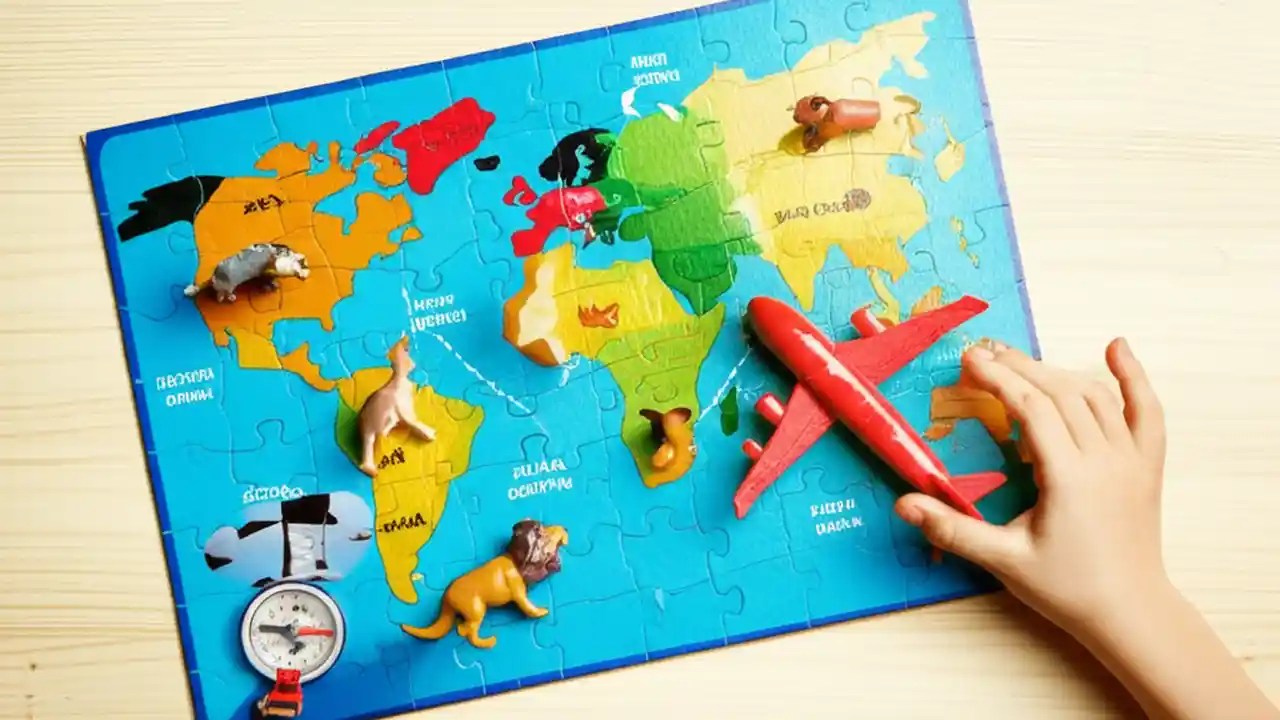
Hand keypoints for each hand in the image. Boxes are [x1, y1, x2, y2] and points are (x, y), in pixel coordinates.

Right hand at [895, 338, 1167, 633]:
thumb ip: (953, 529)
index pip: (1031, 408)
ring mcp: (1131, 459)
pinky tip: (1118, 348)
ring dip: (1054, 371)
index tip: (969, 361)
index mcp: (1070, 477)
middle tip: (982, 353)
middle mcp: (1105, 459)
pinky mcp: (1147, 465)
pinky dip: (1134, 376)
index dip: (998, 379)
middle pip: (1059, 392)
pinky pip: (1147, 411)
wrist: (1130, 612)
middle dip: (1018, 367)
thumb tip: (904, 504)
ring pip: (1094, 395)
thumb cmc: (1066, 588)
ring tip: (1017, 361)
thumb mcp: (1003, 560)